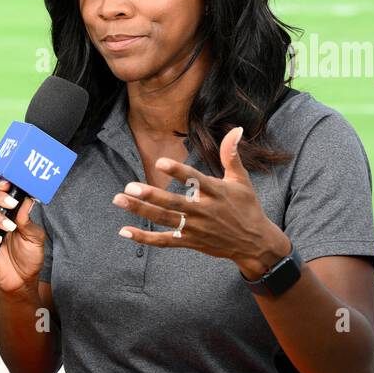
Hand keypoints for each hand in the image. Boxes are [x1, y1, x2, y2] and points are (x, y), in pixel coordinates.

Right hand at [0, 177, 46, 298]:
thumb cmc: (29, 255)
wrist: (23, 278)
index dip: (2, 184)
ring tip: (9, 227)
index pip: (0, 190)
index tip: (9, 185)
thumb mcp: (35, 236)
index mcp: (8, 210)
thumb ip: (29, 219)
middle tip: (11, 204)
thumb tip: (28, 200)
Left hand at [111, 127, 290, 278]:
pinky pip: (164, 241)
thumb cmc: (247, 207)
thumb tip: (236, 129)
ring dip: (141, 211)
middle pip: (175, 204)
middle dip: (151, 196)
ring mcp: (196, 229)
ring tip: (119, 200)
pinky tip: (125, 231)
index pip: (196, 180)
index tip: (160, 162)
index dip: (178, 172)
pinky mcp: (190, 242)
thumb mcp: (241, 180)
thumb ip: (232, 155)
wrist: (254, 243)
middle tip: (129, 187)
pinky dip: (144, 238)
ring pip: (165, 220)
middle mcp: (205, 212)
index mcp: (217, 193)